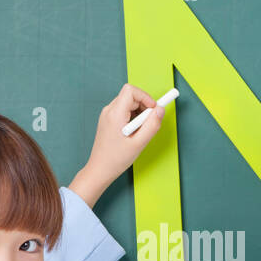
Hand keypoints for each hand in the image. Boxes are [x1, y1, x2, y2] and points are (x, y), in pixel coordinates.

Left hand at [70, 84, 166, 207]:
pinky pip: (123, 110)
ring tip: (140, 131)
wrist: (100, 169)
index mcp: (115, 114)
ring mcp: (107, 115)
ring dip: (139, 113)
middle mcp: (108, 111)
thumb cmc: (116, 159)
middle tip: (149, 123)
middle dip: (144, 106)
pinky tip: (133, 132)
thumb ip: (152, 125)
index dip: (145, 97)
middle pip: (130, 96)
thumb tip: (161, 109)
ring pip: (128, 103)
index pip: (131, 91)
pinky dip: (132, 117)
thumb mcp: (139, 143)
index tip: (154, 110)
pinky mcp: (108, 120)